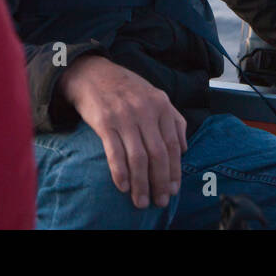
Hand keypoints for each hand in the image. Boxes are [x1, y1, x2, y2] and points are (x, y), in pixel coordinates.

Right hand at [57, 54, 187, 208]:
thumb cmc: (126, 88)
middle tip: (160, 201)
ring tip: (141, 202)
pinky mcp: (104, 122)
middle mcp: (145, 110)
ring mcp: (124, 116)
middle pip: (157, 154)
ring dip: (141, 184)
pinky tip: (123, 187)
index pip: (172, 145)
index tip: (173, 189)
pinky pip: (115, 153)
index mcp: (161, 105)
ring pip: (137, 157)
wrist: (92, 73)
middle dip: (160, 182)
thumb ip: (173, 119)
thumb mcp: (155, 95)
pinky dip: (120, 173)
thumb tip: (184, 149)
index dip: (174, 171)